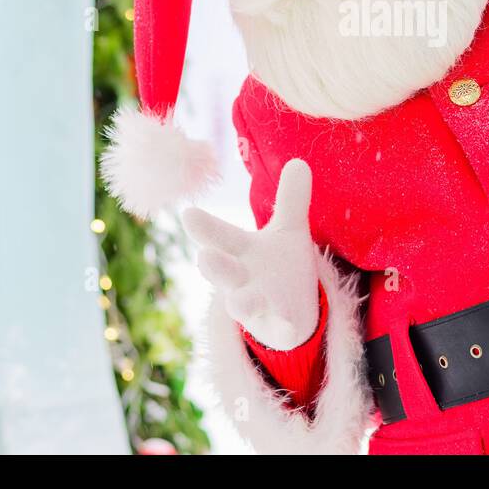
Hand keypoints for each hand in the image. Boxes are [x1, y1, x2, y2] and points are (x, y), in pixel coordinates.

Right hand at [181, 158, 320, 350]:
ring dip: (241, 301)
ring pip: (242, 304)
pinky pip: (278, 328)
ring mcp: (256, 305)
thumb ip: (292, 200)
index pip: (220, 236)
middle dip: (215, 266)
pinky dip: (281, 328)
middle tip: (204, 257)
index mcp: (241, 251)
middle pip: (224, 272)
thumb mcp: (289, 231)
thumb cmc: (281, 266)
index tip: (189, 213)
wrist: (293, 312)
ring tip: (241, 298)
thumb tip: (300, 161)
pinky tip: (288, 327)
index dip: (205, 227)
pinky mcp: (276, 326)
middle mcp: (241, 278)